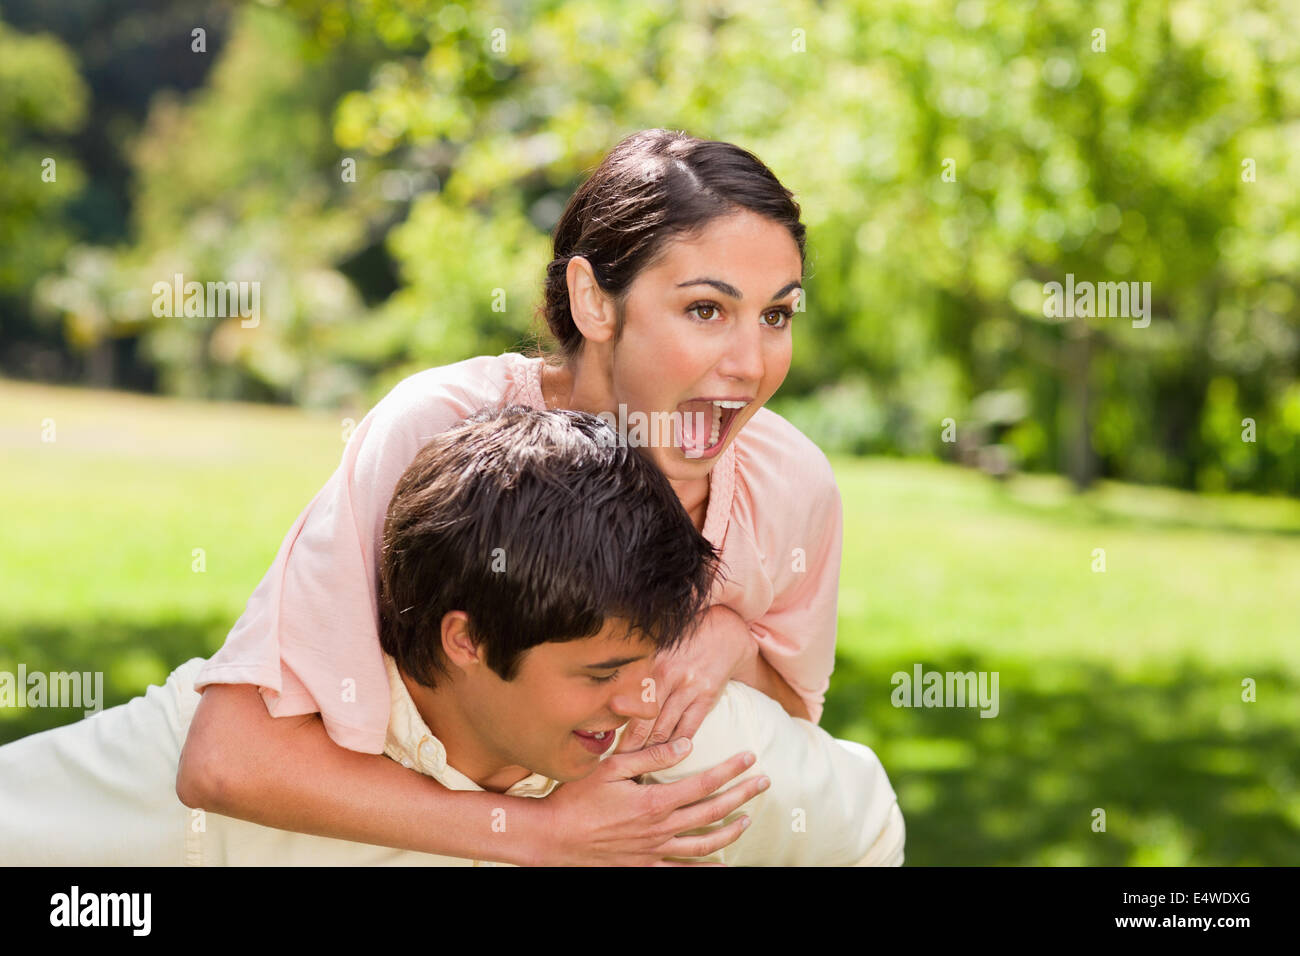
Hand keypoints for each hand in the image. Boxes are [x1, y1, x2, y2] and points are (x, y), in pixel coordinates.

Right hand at [532, 738, 768, 865]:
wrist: (553, 837)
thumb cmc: (577, 797)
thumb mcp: (611, 766)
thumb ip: (650, 755)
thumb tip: (687, 744)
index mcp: (655, 800)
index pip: (704, 783)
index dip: (731, 770)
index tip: (750, 758)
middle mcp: (661, 828)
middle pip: (713, 813)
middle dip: (742, 796)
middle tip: (764, 783)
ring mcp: (654, 851)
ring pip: (704, 844)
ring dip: (730, 831)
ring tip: (748, 819)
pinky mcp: (644, 866)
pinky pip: (681, 870)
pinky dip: (704, 870)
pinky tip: (722, 866)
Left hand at [614, 604, 755, 753]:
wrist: (722, 634)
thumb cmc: (682, 645)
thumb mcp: (657, 651)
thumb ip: (636, 674)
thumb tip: (610, 703)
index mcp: (649, 664)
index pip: (626, 704)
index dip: (615, 728)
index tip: (604, 747)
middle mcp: (668, 675)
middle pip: (643, 722)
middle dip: (629, 747)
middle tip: (617, 765)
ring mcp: (689, 688)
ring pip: (664, 730)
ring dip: (651, 752)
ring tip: (638, 768)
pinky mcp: (706, 697)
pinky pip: (687, 730)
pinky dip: (675, 747)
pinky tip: (666, 758)